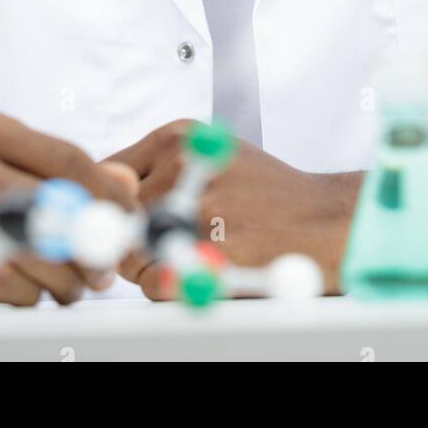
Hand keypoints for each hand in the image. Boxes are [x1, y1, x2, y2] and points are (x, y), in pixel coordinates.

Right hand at [0, 111, 138, 307]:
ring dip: (62, 280)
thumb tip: (127, 186)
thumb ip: (68, 174)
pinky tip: (25, 289)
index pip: (65, 159)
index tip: (131, 222)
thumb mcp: (9, 167)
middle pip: (51, 207)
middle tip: (105, 271)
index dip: (108, 195)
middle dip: (90, 246)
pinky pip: (1, 284)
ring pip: (29, 252)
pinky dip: (26, 295)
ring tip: (68, 286)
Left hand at [106, 120, 355, 298]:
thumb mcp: (211, 156)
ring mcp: (197, 208)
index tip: (115, 224)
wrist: (323, 220)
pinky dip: (172, 290)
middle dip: (125, 241)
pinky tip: (200, 275)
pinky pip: (159, 284)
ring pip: (131, 254)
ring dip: (148, 269)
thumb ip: (157, 169)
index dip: (106, 207)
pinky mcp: (212, 252)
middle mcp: (183, 166)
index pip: (106, 174)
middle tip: (155, 249)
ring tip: (188, 259)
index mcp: (178, 137)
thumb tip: (104, 197)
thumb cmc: (268, 193)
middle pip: (113, 217)